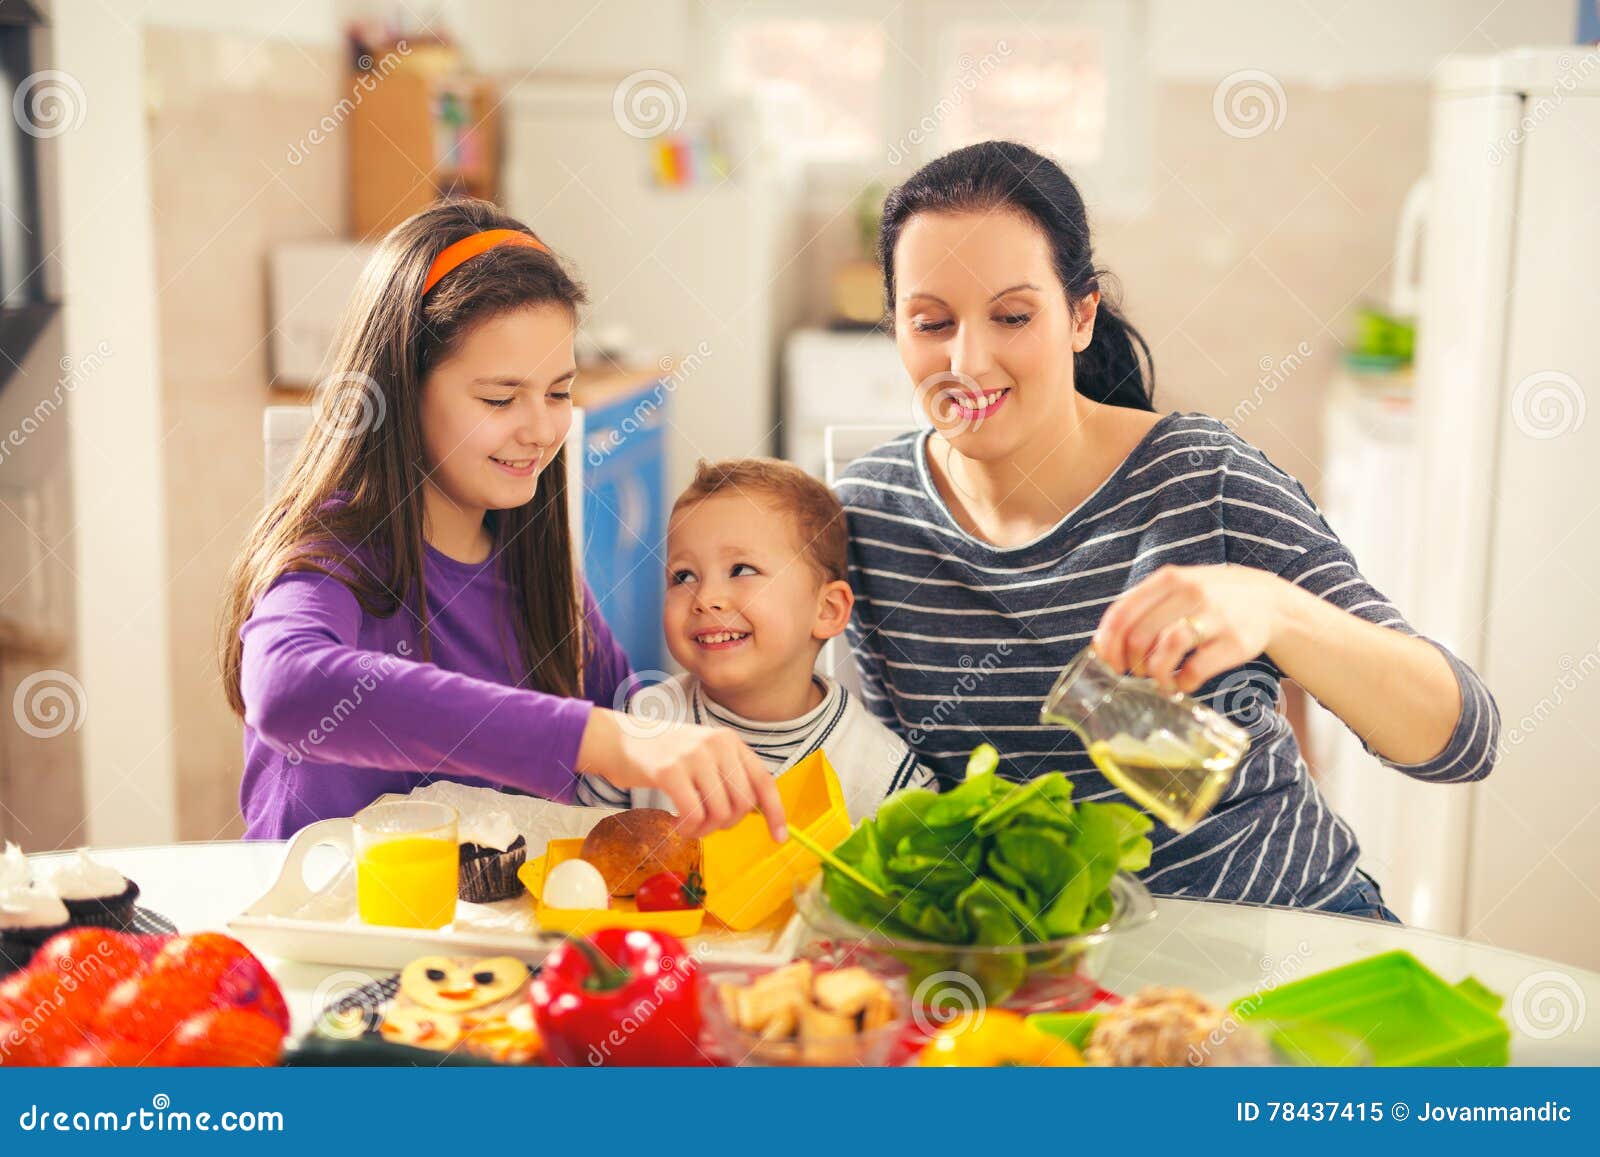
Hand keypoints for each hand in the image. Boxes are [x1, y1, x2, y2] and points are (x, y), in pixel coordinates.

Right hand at [577, 709, 787, 841]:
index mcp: (729, 741)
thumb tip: (753, 812)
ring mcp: (693, 756)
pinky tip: (678, 824)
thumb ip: (727, 775)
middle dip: (727, 824)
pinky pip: (693, 815)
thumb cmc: (662, 754)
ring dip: (706, 830)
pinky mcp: (670, 771)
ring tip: (690, 825)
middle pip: (742, 803)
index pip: (764, 780)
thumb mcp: (702, 753)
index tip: (780, 837)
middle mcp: (716, 744)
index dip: (775, 812)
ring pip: (719, 813)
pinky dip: (689, 829)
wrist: (618, 740)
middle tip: (707, 825)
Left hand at [1091, 564, 1285, 692]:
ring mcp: (1214, 616)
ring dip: (1154, 673)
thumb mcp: (1177, 588)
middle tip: (1134, 672)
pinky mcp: (1234, 642)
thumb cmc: (1210, 599)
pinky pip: (1196, 669)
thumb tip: (1103, 644)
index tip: (1108, 662)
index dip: (1108, 643)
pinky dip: (1182, 682)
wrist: (1269, 602)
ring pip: (1167, 648)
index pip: (1122, 612)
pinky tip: (1182, 684)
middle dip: (1130, 661)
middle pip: (1140, 634)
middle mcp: (1190, 593)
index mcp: (1169, 579)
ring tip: (1158, 680)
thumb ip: (1143, 607)